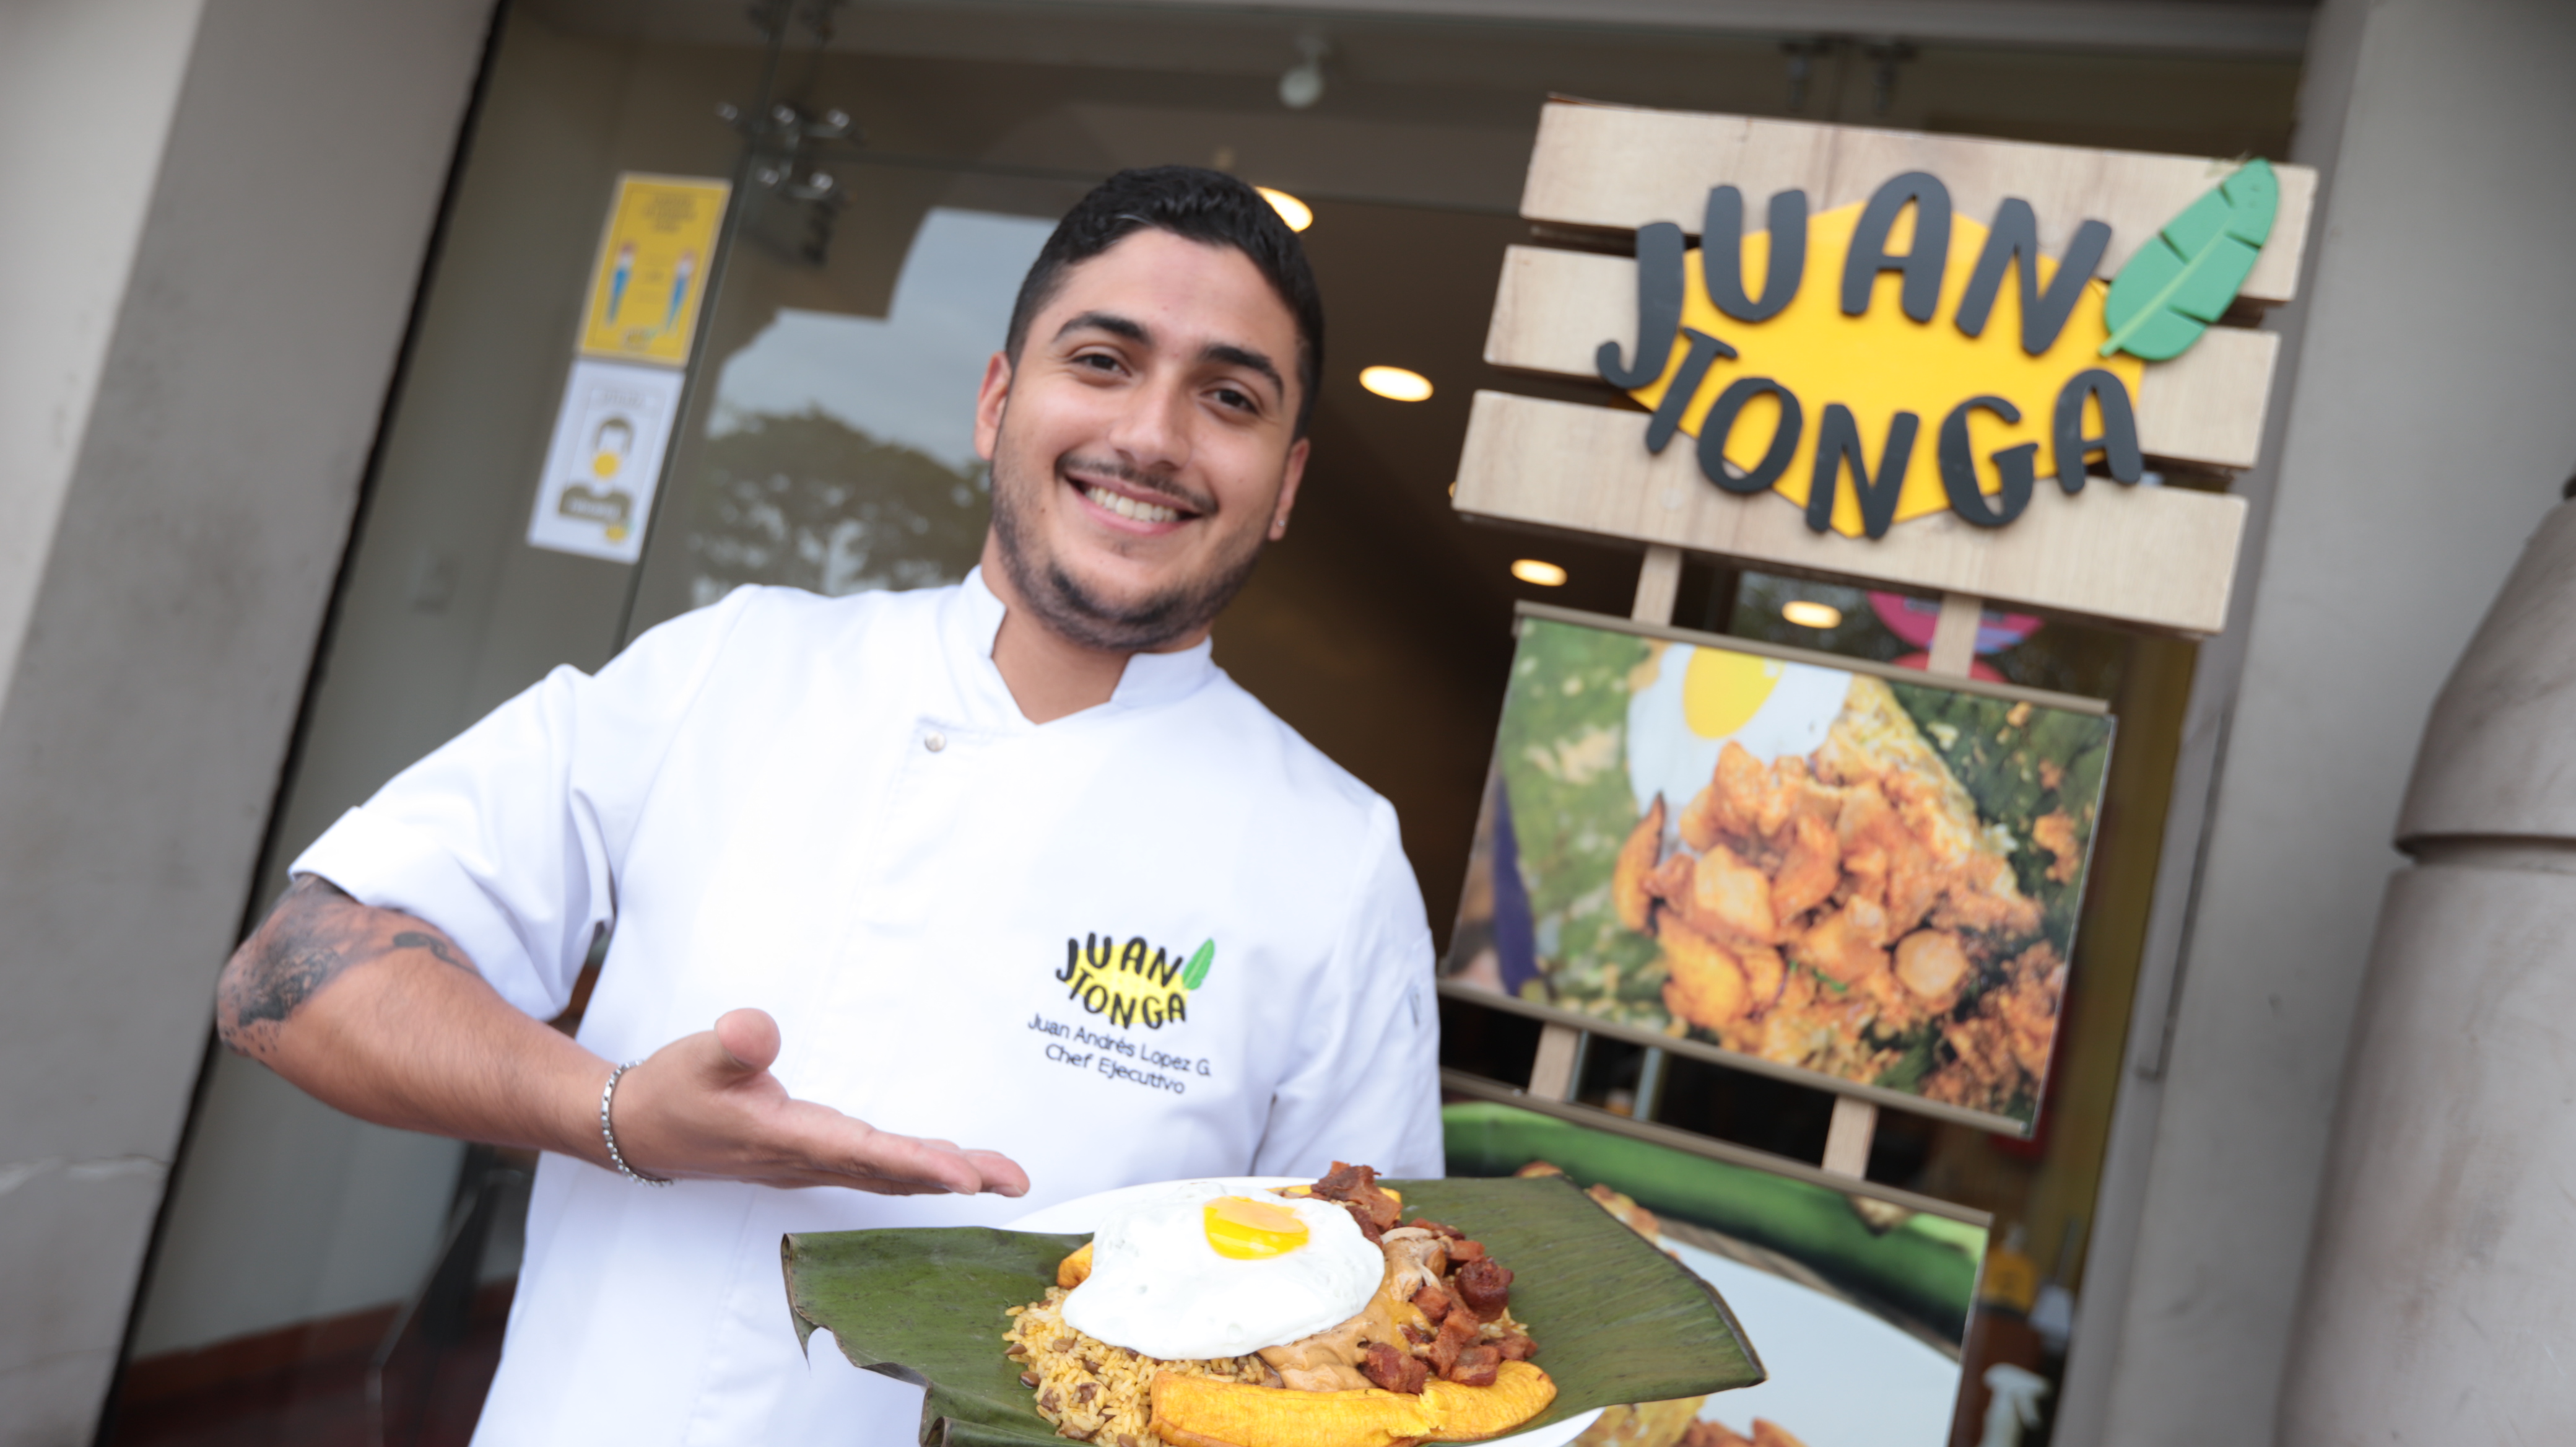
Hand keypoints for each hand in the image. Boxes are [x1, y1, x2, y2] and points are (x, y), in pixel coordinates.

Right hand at [605, 1009, 1029, 1196]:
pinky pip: (876, 1170)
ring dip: (944, 1175)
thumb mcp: (695, 1057)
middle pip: (892, 1174)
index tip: (965, 1174)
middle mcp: (805, 1160)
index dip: (915, 1164)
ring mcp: (810, 1164)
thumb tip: (757, 1030)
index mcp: (784, 1139)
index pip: (862, 1153)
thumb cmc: (671, 1091)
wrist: (639, 1130)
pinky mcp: (810, 1158)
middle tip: (1013, 1179)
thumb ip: (731, 1044)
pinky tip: (949, 1167)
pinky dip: (916, 1170)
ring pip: (888, 1176)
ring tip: (1001, 1176)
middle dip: (955, 1176)